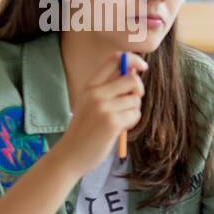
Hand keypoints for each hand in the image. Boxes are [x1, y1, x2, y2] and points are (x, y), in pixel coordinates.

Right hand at [54, 51, 147, 176]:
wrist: (70, 154)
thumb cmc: (85, 128)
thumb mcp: (90, 103)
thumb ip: (108, 88)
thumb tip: (135, 74)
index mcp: (90, 86)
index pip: (114, 59)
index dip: (133, 60)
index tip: (142, 67)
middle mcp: (95, 93)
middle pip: (132, 79)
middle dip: (138, 90)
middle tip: (131, 101)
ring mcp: (103, 108)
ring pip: (135, 99)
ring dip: (133, 110)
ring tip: (119, 119)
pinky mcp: (112, 123)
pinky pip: (135, 114)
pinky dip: (132, 121)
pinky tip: (119, 128)